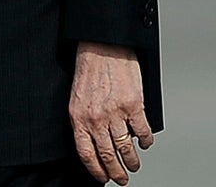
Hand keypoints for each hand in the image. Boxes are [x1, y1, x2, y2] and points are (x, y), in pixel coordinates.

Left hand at [70, 41, 153, 184]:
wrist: (102, 48)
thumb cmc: (89, 71)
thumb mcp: (76, 99)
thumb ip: (83, 121)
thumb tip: (93, 143)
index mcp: (78, 117)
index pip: (86, 154)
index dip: (96, 171)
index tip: (102, 179)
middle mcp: (95, 118)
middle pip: (107, 156)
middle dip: (116, 173)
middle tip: (122, 179)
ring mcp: (115, 113)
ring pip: (126, 148)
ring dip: (132, 161)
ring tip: (134, 165)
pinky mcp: (134, 105)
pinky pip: (142, 132)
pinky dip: (145, 142)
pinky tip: (144, 144)